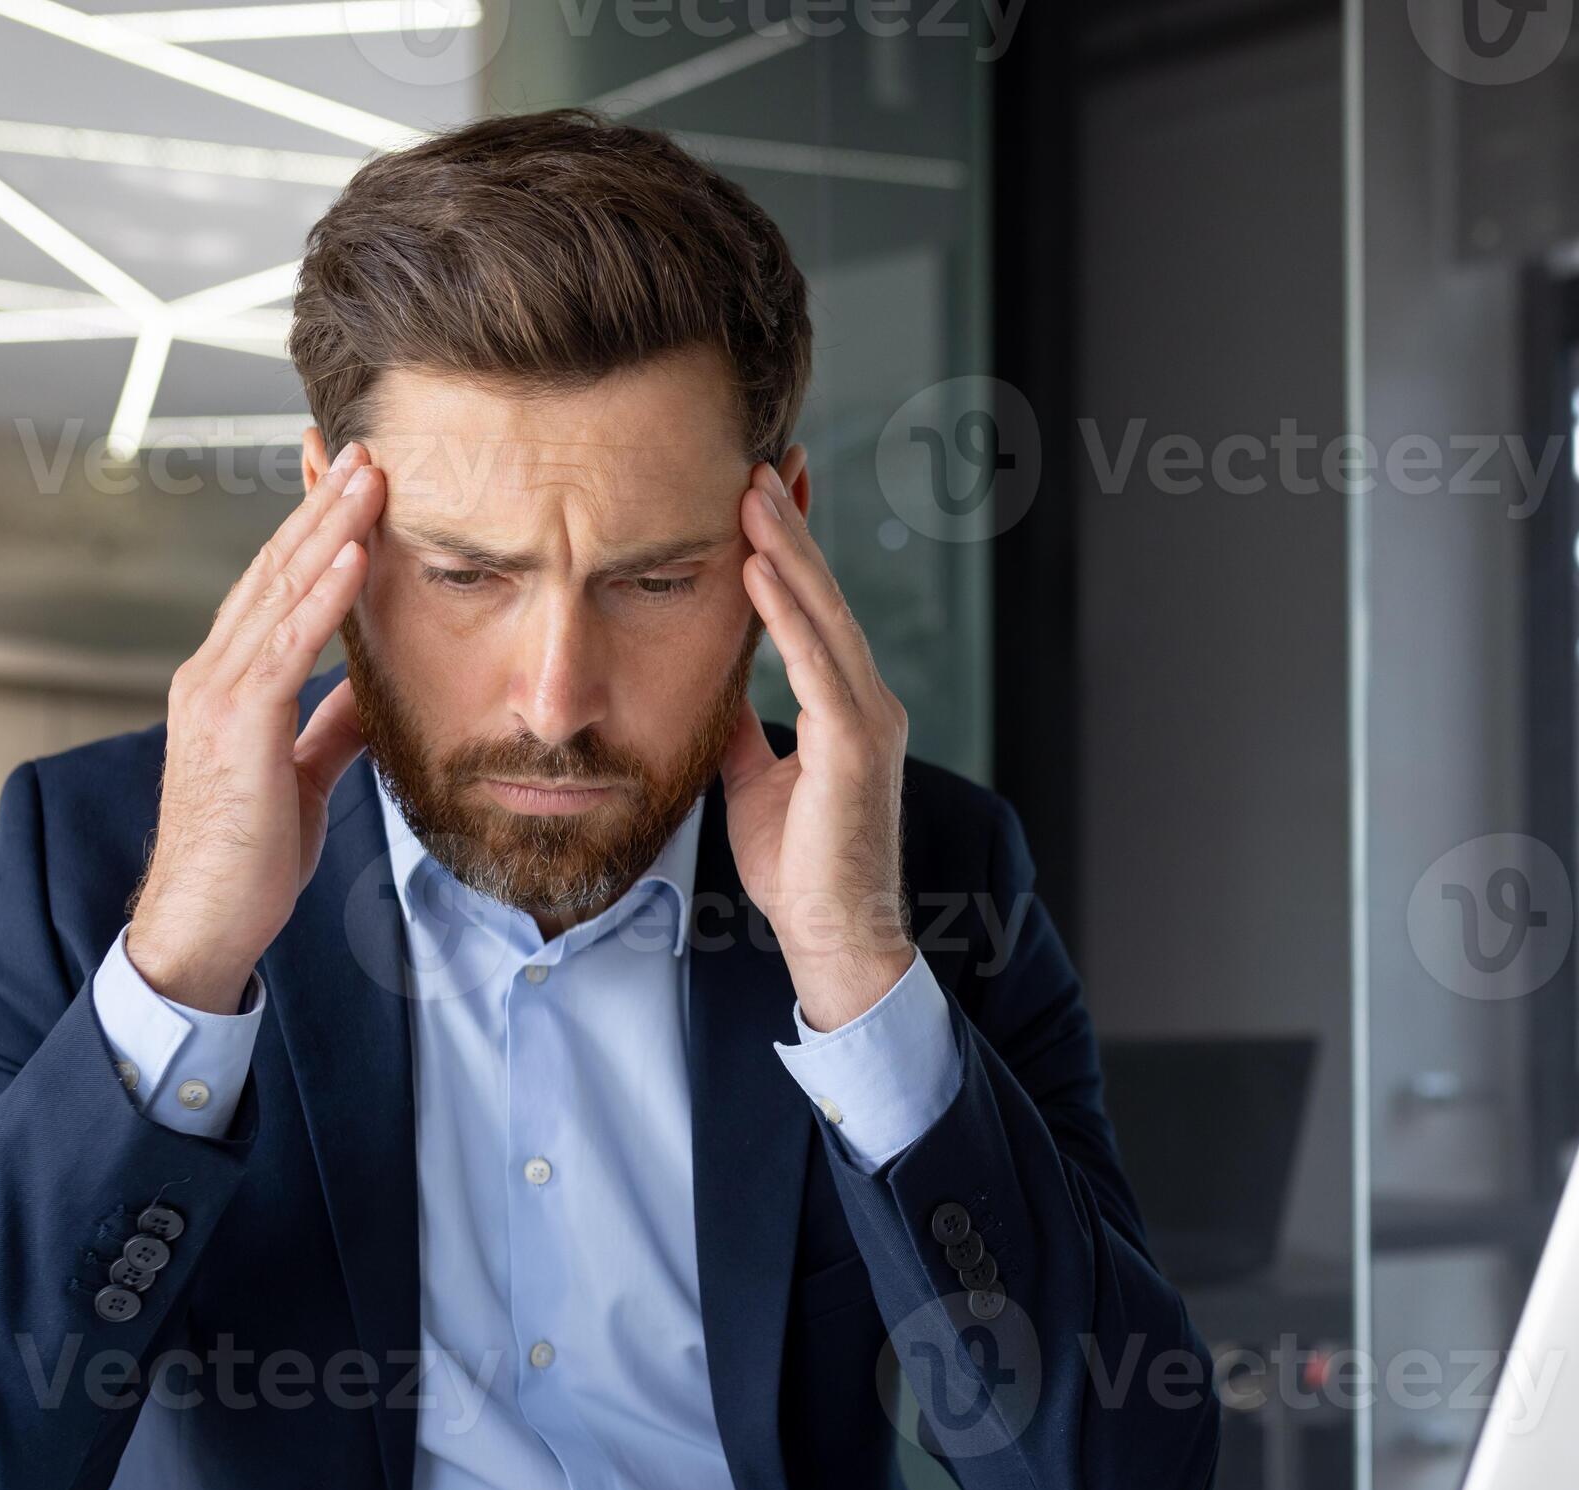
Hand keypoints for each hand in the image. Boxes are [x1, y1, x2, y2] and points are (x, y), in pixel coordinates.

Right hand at [128, 443, 384, 1013]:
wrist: (203, 923)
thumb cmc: (247, 859)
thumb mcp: (300, 778)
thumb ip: (328, 729)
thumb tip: (366, 694)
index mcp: (224, 684)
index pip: (273, 589)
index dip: (311, 532)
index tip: (349, 484)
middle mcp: (211, 675)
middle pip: (274, 571)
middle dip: (322, 507)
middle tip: (366, 450)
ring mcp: (218, 695)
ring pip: (280, 592)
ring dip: (330, 529)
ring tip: (373, 477)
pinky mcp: (238, 726)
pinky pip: (288, 646)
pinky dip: (323, 595)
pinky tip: (356, 554)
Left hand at [724, 462, 913, 1031]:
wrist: (834, 937)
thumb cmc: (801, 871)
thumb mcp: (756, 783)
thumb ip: (743, 730)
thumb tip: (712, 688)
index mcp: (845, 709)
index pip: (814, 614)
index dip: (790, 553)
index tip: (762, 495)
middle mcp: (865, 703)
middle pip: (824, 598)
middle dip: (790, 529)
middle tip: (758, 463)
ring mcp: (866, 722)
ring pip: (825, 617)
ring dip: (787, 552)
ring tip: (752, 493)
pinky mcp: (855, 748)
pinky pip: (818, 666)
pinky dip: (789, 615)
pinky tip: (759, 569)